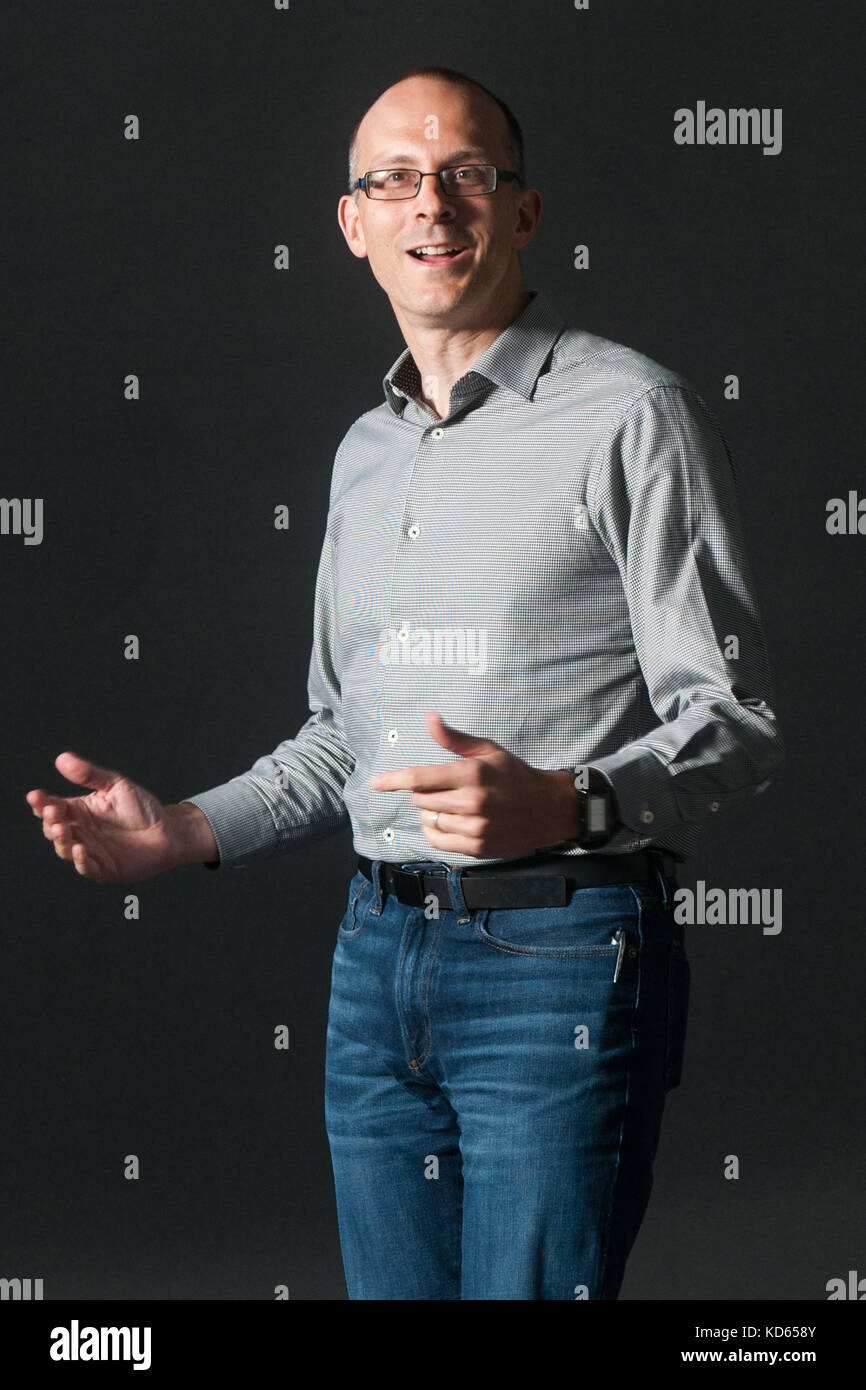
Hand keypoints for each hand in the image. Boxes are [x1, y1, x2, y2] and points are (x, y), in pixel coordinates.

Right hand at [25, 752, 191, 882]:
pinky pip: (86, 867)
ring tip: (63, 829)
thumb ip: (90, 774)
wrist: (168, 831)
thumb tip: (62, 758)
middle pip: (53, 828)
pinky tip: (81, 849)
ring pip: (64, 849)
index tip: (36, 796)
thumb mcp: (116, 785)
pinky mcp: (103, 869)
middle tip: (52, 812)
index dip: (41, 802)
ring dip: (61, 840)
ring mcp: (89, 852)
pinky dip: (80, 861)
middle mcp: (79, 832)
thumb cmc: (142, 808)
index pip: (51, 806)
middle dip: (50, 821)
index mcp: (78, 811)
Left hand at [368, 711, 580, 858]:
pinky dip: (437, 831)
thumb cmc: (515, 775)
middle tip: (448, 789)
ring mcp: (475, 827)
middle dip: (426, 793)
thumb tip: (430, 719)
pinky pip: (438, 841)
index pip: (421, 778)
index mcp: (472, 774)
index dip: (393, 780)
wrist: (549, 808)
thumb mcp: (489, 751)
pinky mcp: (478, 847)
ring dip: (434, 813)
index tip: (375, 783)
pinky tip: (452, 822)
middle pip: (422, 800)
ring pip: (430, 820)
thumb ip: (455, 739)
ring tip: (457, 806)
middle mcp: (472, 802)